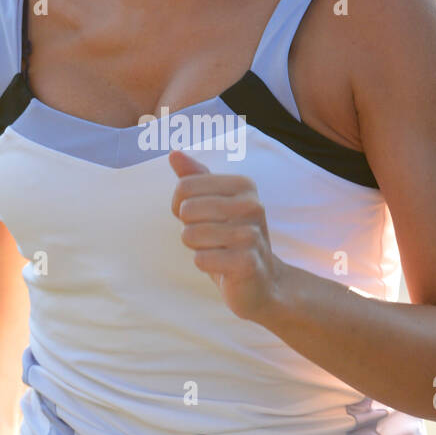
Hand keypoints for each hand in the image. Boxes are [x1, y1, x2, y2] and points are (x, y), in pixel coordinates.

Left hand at [168, 149, 283, 321]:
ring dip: (197, 248)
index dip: (180, 206)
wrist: (261, 281)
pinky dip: (205, 265)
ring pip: (190, 235)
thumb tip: (174, 153)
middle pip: (186, 210)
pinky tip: (222, 266)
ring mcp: (252, 234)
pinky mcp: (247, 262)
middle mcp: (252, 205)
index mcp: (244, 184)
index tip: (199, 217)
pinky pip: (200, 259)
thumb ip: (195, 178)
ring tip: (217, 250)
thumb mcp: (213, 204)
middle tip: (211, 237)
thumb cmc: (230, 239)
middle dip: (189, 228)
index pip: (184, 186)